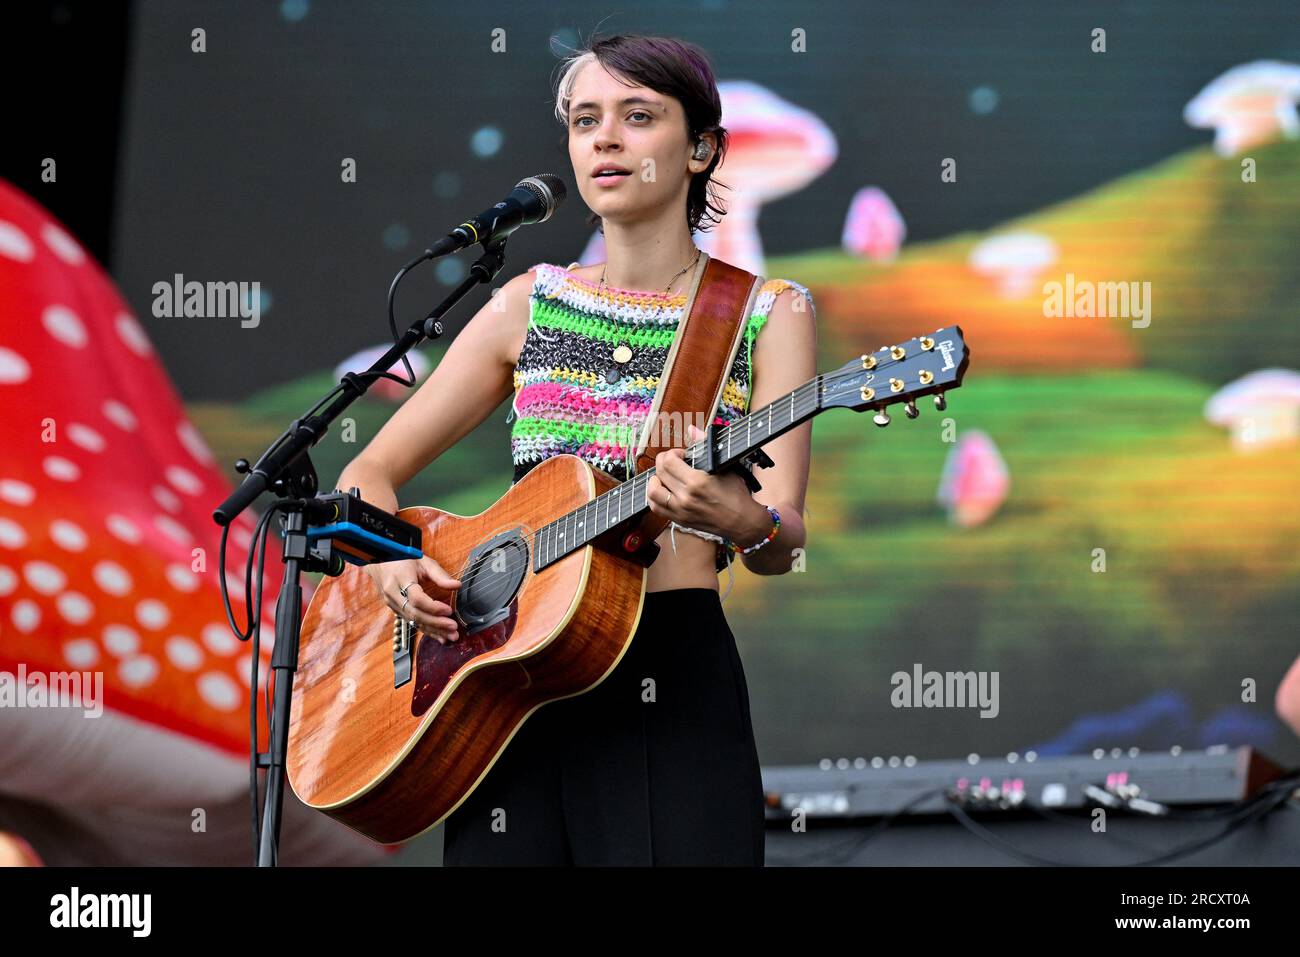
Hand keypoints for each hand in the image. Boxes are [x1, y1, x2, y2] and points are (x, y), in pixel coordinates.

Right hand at [365, 554, 461, 644]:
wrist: (379, 562)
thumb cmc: (403, 559)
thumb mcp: (423, 561)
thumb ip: (439, 575)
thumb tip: (457, 585)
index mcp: (400, 578)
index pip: (417, 598)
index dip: (433, 607)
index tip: (449, 610)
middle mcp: (393, 594)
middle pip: (415, 614)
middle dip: (436, 623)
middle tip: (454, 628)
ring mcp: (392, 604)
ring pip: (413, 621)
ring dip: (433, 630)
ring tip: (451, 636)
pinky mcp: (395, 610)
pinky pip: (412, 623)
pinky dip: (426, 630)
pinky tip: (439, 637)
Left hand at [645, 424, 765, 540]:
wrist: (742, 522)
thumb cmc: (736, 495)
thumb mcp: (724, 466)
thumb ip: (704, 445)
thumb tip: (691, 430)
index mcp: (697, 482)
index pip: (669, 461)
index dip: (672, 453)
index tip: (681, 454)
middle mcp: (686, 497)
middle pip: (659, 473)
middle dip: (663, 461)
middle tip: (672, 461)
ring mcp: (681, 511)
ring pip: (652, 492)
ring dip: (655, 480)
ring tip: (664, 476)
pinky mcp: (679, 520)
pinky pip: (656, 508)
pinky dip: (655, 497)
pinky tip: (663, 490)